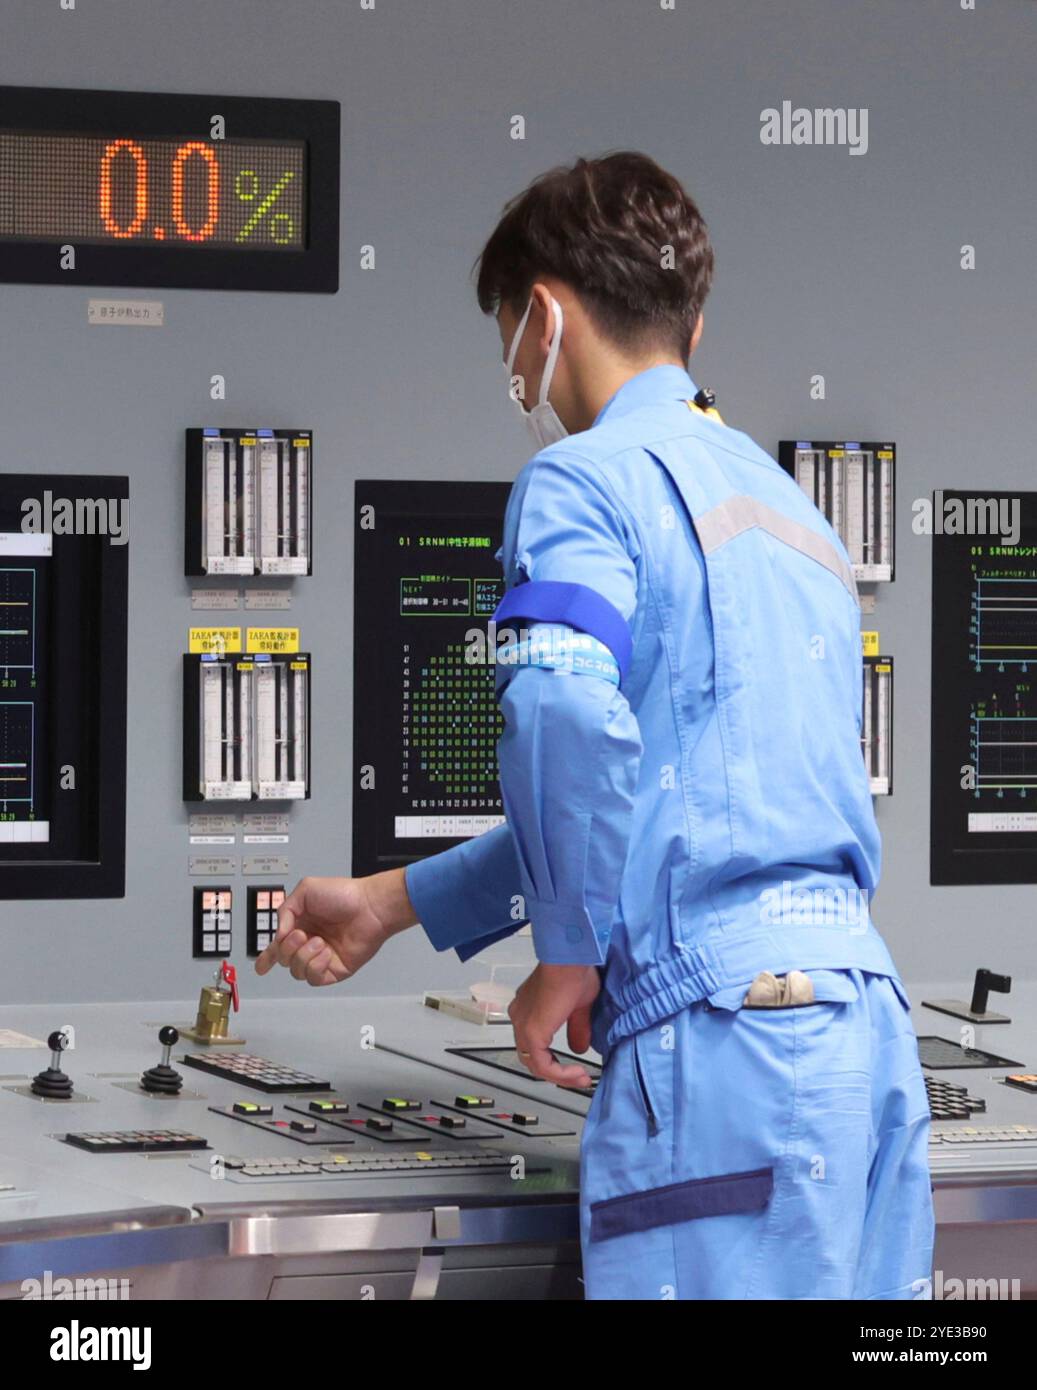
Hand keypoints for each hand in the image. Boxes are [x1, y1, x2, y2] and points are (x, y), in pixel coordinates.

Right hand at [254, 870, 415, 985]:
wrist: (370, 906)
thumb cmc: (344, 895)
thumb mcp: (305, 890)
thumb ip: (284, 911)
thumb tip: (278, 936)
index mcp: (300, 925)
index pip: (278, 946)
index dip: (267, 958)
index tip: (261, 967)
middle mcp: (309, 943)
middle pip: (283, 960)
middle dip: (287, 949)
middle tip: (300, 934)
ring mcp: (321, 958)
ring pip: (296, 971)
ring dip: (304, 956)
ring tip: (319, 941)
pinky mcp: (334, 970)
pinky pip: (314, 978)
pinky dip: (316, 965)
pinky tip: (326, 952)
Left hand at [508, 963, 600, 1086]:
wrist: (570, 960)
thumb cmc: (574, 971)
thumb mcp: (580, 1006)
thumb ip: (577, 1028)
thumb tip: (580, 1048)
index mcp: (529, 1009)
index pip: (534, 1045)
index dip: (554, 1061)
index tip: (576, 1068)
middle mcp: (521, 1017)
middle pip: (532, 1057)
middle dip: (557, 1072)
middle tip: (578, 1078)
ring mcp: (523, 1026)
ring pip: (535, 1064)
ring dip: (560, 1076)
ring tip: (580, 1079)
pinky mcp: (532, 1033)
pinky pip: (542, 1065)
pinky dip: (560, 1074)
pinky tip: (576, 1074)